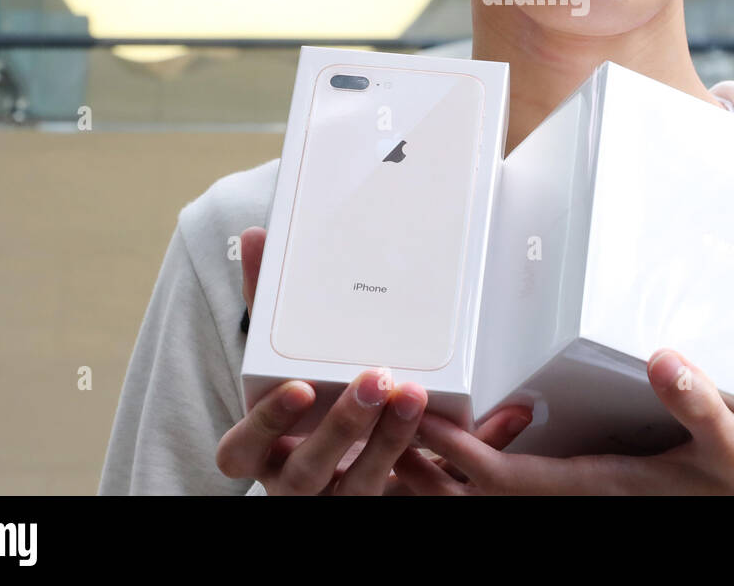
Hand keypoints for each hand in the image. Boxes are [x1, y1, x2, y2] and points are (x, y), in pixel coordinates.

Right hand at [216, 227, 531, 494]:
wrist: (337, 458)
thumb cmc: (303, 402)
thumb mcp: (281, 357)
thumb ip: (266, 305)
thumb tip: (259, 236)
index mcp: (262, 449)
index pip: (242, 450)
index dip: (268, 423)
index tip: (301, 387)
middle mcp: (296, 480)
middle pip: (310, 468)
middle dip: (345, 426)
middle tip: (377, 379)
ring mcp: (341, 496)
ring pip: (363, 485)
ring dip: (392, 441)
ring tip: (417, 394)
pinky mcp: (390, 497)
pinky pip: (426, 488)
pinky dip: (457, 454)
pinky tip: (490, 420)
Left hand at [402, 348, 733, 494]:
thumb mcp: (731, 439)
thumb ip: (697, 402)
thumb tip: (662, 362)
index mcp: (600, 487)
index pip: (511, 480)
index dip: (461, 454)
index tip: (421, 423)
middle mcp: (576, 499)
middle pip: (480, 496)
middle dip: (426, 467)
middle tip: (377, 428)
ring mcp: (574, 498)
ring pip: (489, 497)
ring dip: (438, 471)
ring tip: (391, 435)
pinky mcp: (579, 491)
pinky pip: (510, 488)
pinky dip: (470, 469)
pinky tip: (450, 448)